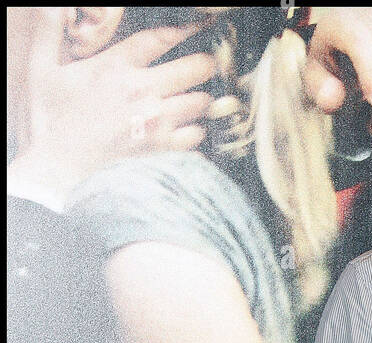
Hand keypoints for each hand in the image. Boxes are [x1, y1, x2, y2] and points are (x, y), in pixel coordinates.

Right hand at [7, 8, 217, 203]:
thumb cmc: (51, 123)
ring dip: (201, 100)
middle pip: (196, 68)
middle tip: (207, 66)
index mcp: (116, 67)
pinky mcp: (165, 153)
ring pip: (202, 103)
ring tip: (196, 101)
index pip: (159, 38)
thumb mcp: (42, 71)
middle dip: (206, 64)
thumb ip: (49, 33)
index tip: (200, 25)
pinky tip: (189, 130)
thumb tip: (55, 7)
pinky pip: (197, 137)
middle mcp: (143, 92)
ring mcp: (158, 124)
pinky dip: (196, 132)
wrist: (60, 173)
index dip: (185, 29)